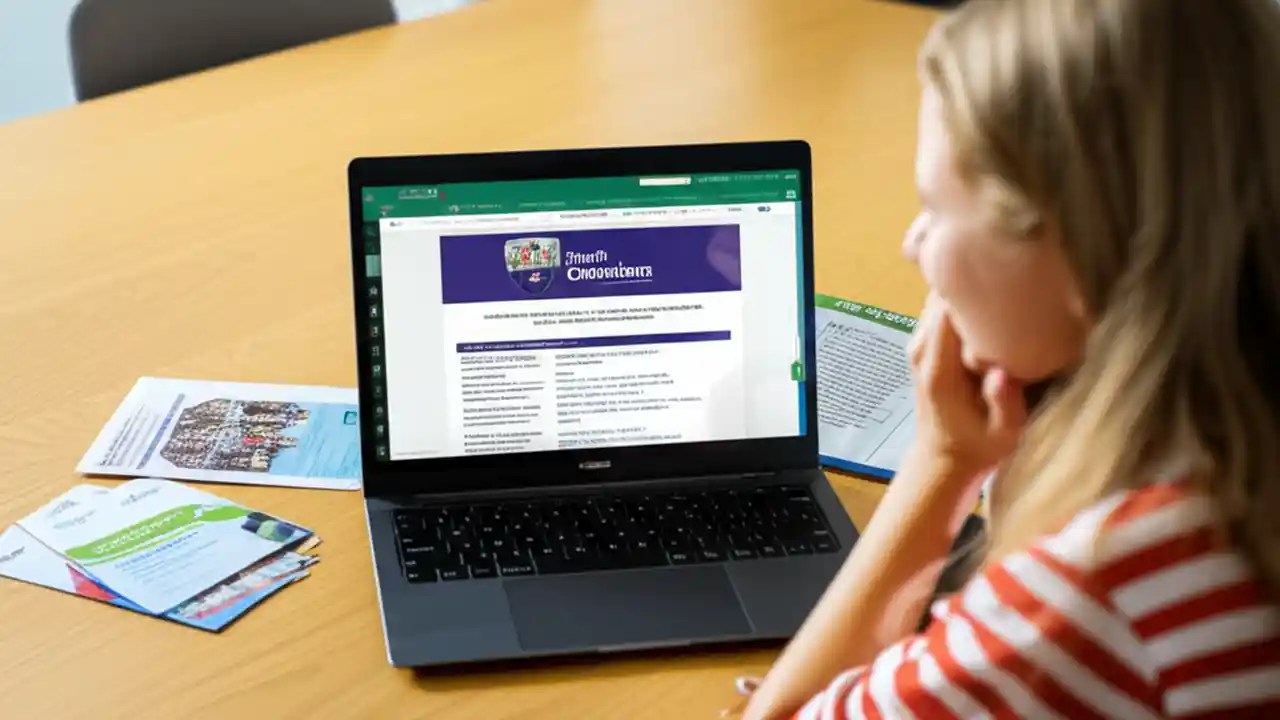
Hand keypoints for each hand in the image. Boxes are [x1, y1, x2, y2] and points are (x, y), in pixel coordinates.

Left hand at [907, 294, 1026, 481]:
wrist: (942, 456)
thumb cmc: (979, 445)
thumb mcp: (1004, 435)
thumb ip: (1005, 404)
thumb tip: (1002, 372)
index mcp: (939, 370)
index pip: (946, 310)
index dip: (974, 289)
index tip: (1006, 284)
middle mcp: (921, 351)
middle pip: (941, 297)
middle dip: (972, 284)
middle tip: (1011, 284)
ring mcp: (918, 344)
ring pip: (939, 298)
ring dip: (967, 292)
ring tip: (1002, 293)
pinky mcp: (922, 343)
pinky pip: (940, 309)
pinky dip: (961, 302)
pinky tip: (988, 308)